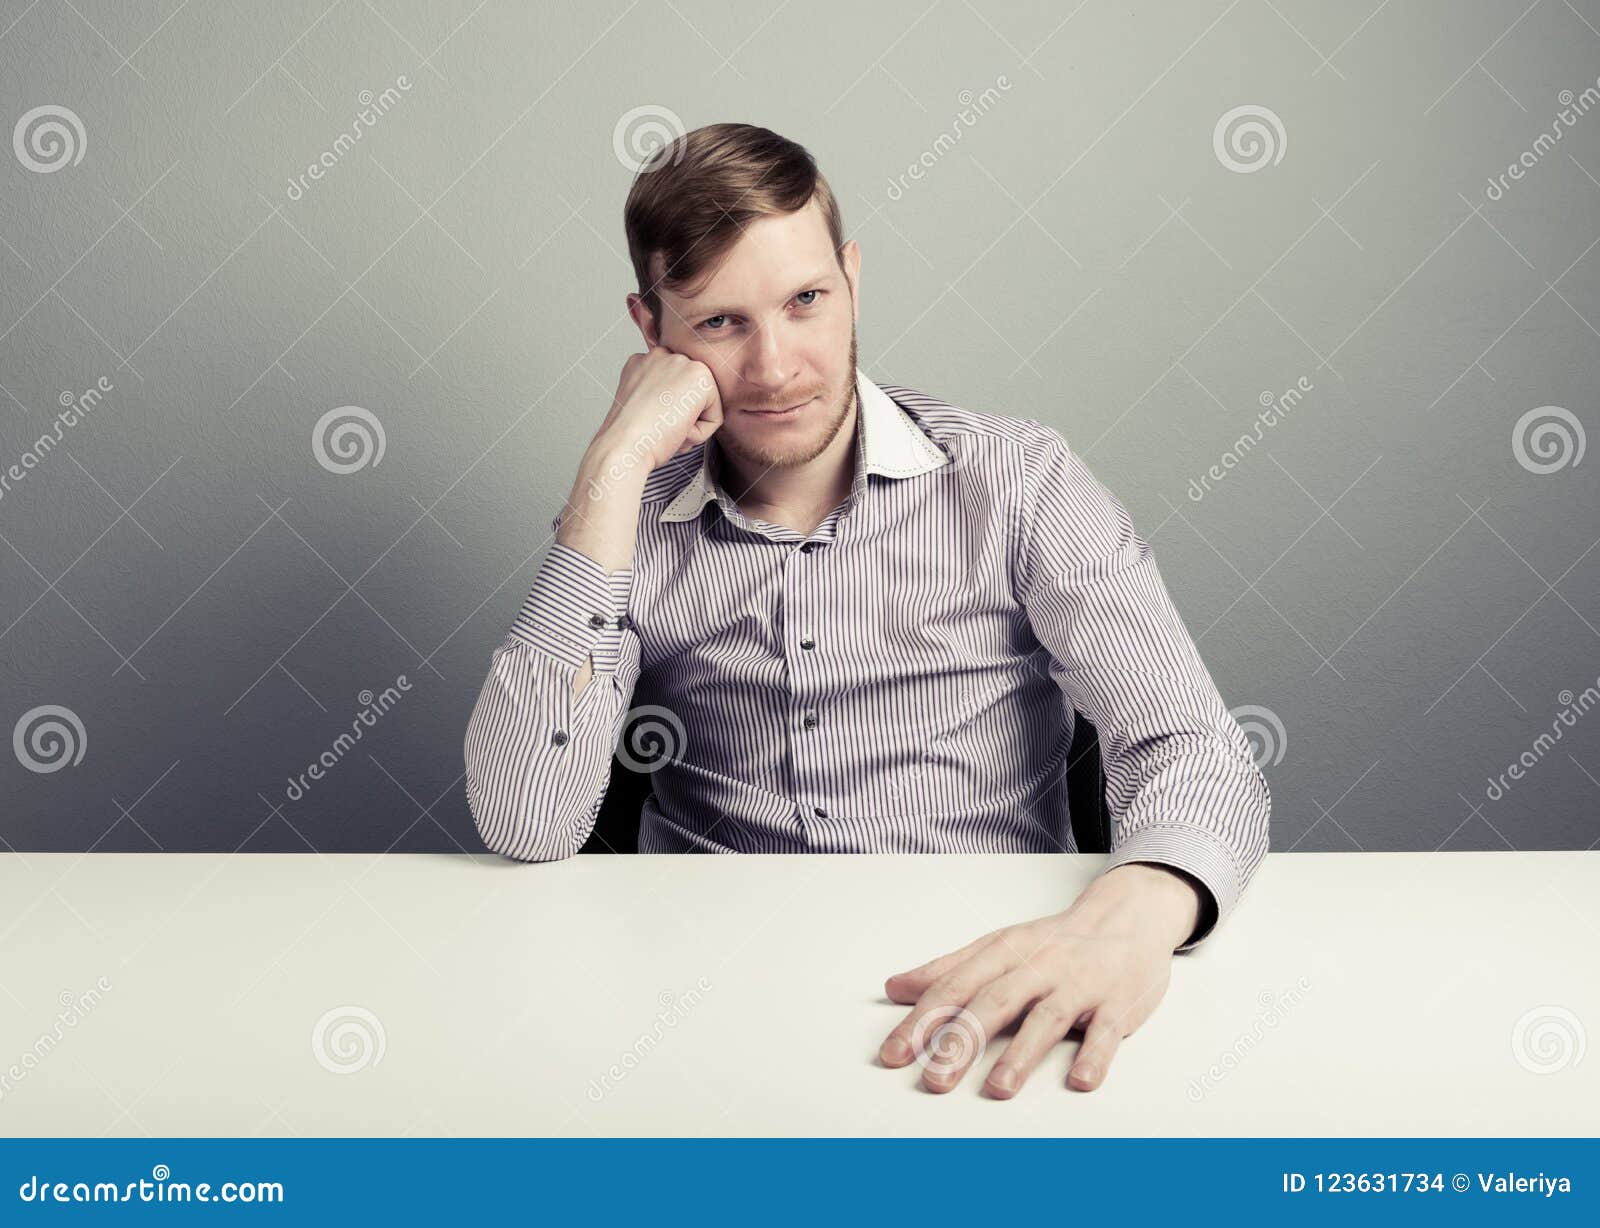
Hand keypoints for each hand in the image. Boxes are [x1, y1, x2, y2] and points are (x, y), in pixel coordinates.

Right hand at [592, 344, 723, 472]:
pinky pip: (715, 416)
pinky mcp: (700, 376)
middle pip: (690, 396)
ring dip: (690, 426)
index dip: (667, 414)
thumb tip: (681, 405)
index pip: (674, 390)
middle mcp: (661, 355)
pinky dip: (700, 433)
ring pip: (703, 406)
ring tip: (666, 428)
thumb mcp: (641, 407)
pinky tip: (677, 429)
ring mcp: (681, 362)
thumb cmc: (630, 438)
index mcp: (643, 362)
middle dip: (681, 418)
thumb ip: (660, 395)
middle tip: (658, 427)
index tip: (651, 423)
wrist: (624, 446)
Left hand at [877, 863, 1200, 1096]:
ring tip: (997, 1088)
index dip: (922, 1020)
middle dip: (962, 1041)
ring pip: (1047, 1018)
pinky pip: (1106, 1032)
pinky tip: (1079, 1080)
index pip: (955, 986)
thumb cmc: (1055, 941)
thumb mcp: (998, 946)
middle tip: (935, 1079)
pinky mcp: (1116, 1004)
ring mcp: (1079, 985)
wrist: (1128, 917)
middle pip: (995, 1001)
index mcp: (1004, 952)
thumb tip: (895, 987)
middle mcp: (1038, 966)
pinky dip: (1095, 1056)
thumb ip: (947, 969)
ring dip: (1021, 1054)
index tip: (895, 1054)